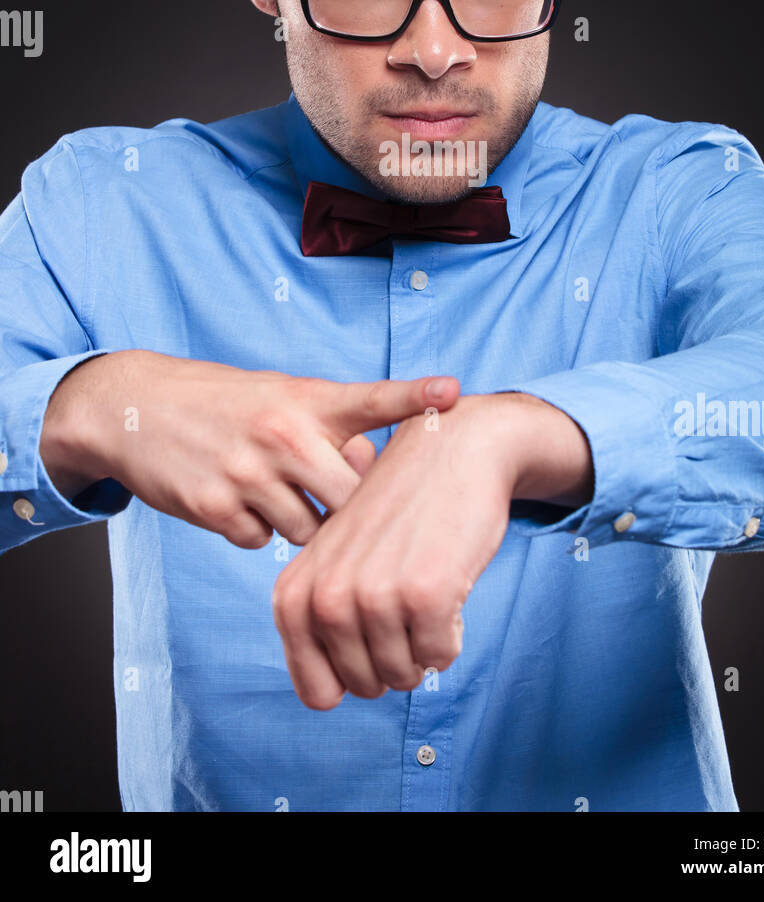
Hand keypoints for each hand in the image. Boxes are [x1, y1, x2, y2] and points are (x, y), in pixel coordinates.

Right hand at [40, 349, 460, 546]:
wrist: (138, 408)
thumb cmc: (228, 403)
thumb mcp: (281, 397)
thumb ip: (328, 430)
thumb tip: (369, 475)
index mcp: (306, 400)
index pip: (372, 398)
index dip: (415, 396)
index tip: (454, 392)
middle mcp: (282, 432)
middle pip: (351, 497)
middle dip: (348, 511)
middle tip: (324, 495)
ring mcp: (249, 470)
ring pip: (307, 530)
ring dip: (297, 521)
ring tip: (267, 486)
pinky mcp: (216, 506)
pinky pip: (262, 543)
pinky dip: (254, 530)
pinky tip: (234, 498)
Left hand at [271, 390, 590, 708]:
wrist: (451, 450)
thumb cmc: (397, 510)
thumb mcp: (337, 560)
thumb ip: (319, 620)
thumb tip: (326, 696)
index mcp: (294, 593)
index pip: (318, 692)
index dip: (355, 674)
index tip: (372, 630)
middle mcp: (325, 596)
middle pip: (366, 687)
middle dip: (395, 658)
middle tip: (405, 599)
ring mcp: (373, 595)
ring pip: (404, 676)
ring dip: (425, 644)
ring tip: (424, 587)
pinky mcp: (424, 593)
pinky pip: (441, 657)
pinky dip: (451, 634)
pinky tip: (447, 584)